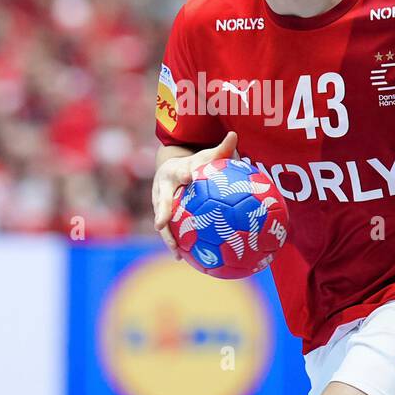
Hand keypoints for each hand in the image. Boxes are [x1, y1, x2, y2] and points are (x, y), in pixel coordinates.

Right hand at [152, 130, 237, 257]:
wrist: (169, 170)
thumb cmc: (193, 164)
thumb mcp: (205, 156)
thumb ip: (221, 149)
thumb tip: (234, 136)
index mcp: (175, 171)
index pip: (182, 171)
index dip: (187, 174)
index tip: (192, 178)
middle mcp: (162, 188)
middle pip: (162, 201)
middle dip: (161, 212)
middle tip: (161, 224)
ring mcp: (159, 203)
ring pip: (162, 220)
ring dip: (167, 236)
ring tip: (175, 251)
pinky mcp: (162, 215)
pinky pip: (168, 229)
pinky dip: (175, 242)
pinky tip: (183, 259)